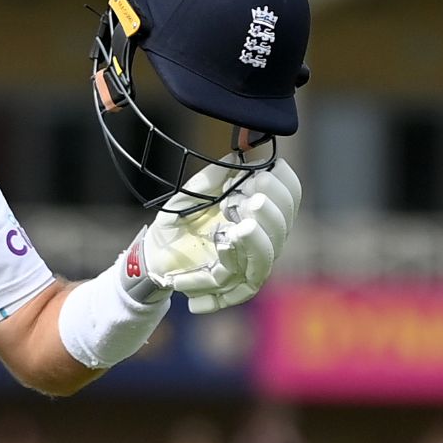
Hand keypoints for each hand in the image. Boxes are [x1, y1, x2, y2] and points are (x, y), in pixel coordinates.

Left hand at [140, 157, 300, 313]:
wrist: (153, 255)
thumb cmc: (177, 223)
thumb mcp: (191, 194)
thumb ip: (214, 177)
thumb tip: (238, 155)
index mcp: (259, 210)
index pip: (290, 196)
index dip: (283, 183)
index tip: (263, 172)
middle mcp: (262, 238)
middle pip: (282, 226)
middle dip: (272, 211)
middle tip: (254, 198)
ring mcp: (247, 264)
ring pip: (267, 255)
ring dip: (257, 240)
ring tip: (242, 227)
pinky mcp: (230, 287)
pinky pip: (241, 281)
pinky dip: (232, 262)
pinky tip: (223, 246)